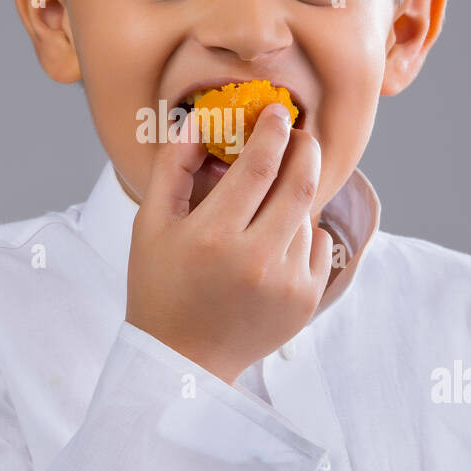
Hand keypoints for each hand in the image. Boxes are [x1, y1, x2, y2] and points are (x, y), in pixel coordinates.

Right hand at [126, 103, 333, 383]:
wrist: (182, 359)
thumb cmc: (160, 286)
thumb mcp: (151, 224)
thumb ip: (172, 167)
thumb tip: (199, 121)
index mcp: (213, 237)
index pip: (258, 166)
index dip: (272, 131)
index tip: (278, 111)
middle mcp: (256, 261)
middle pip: (299, 185)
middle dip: (304, 150)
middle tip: (300, 134)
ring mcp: (287, 284)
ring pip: (306, 216)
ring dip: (294, 196)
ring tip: (270, 199)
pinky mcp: (306, 302)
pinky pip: (319, 245)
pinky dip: (305, 230)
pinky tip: (277, 236)